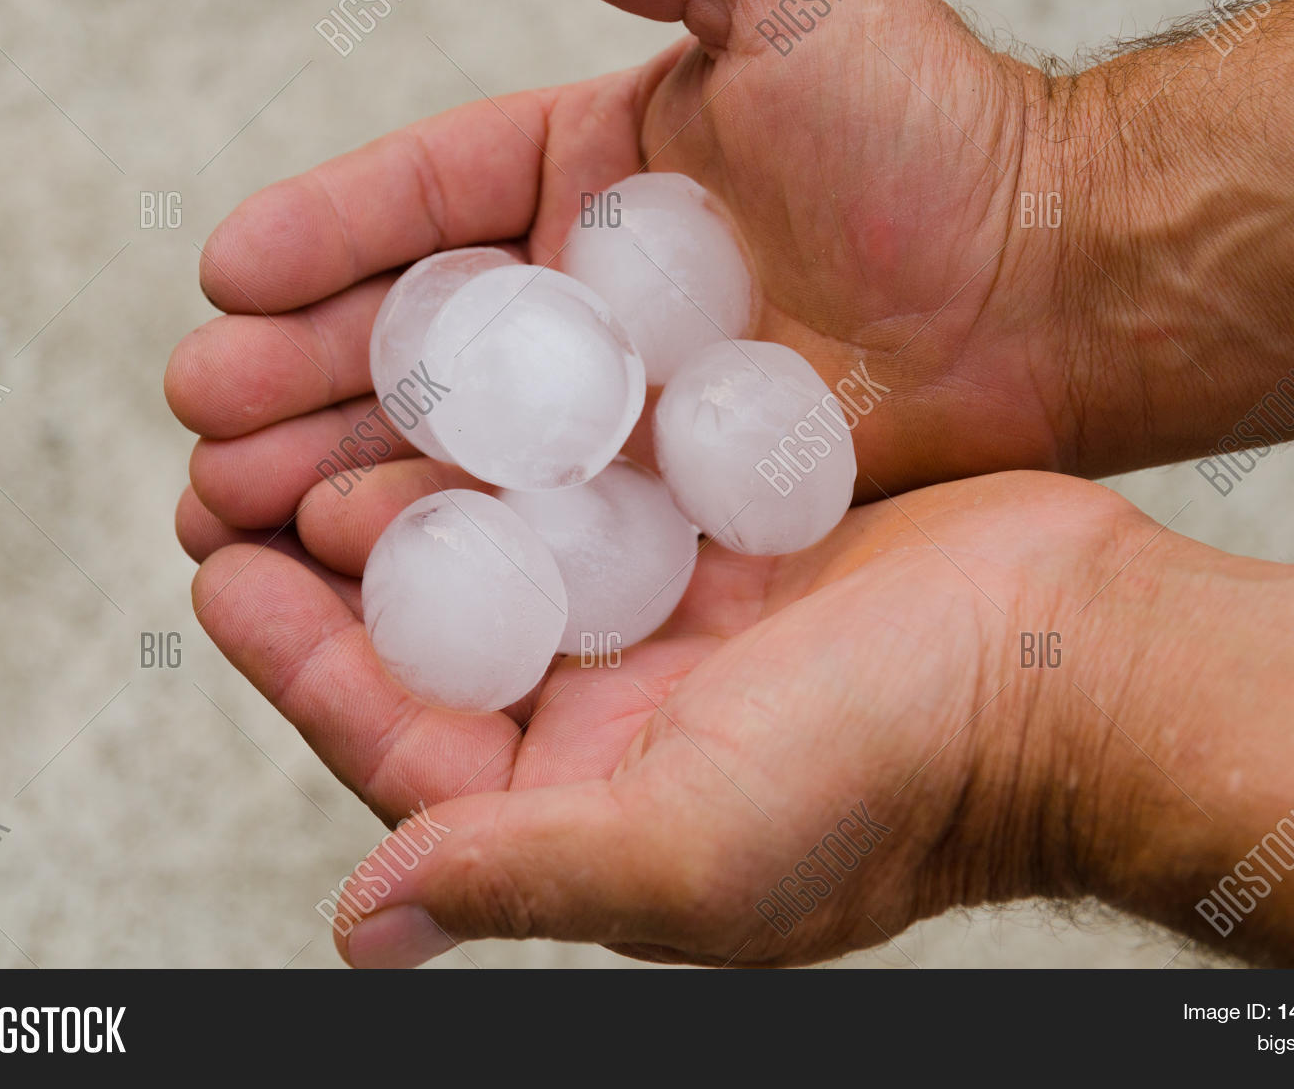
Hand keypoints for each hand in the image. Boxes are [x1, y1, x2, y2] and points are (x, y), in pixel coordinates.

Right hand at [166, 0, 1087, 541]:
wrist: (1047, 287)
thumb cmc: (934, 135)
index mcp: (582, 174)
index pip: (421, 201)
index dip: (321, 236)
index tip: (223, 275)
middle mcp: (583, 298)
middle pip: (409, 334)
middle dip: (295, 372)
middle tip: (199, 416)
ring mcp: (617, 406)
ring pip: (450, 438)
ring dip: (338, 466)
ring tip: (232, 503)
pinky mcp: (661, 495)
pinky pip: (532, 517)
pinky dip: (447, 538)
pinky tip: (356, 560)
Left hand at [191, 468, 1140, 966]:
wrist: (1075, 664)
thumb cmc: (898, 776)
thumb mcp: (696, 846)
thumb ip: (522, 872)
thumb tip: (361, 922)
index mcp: (590, 808)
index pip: (405, 745)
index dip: (302, 664)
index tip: (219, 574)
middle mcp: (618, 719)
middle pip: (442, 634)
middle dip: (336, 565)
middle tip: (236, 473)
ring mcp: (673, 621)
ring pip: (509, 543)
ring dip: (421, 483)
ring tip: (329, 407)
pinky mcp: (726, 538)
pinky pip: (599, 478)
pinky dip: (533, 435)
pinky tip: (476, 371)